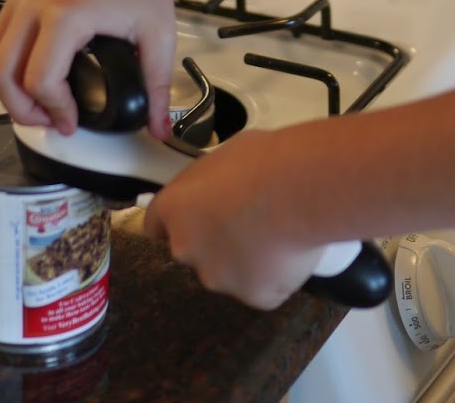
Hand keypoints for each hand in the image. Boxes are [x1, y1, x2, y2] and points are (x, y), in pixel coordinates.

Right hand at [0, 0, 178, 136]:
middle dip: (21, 108)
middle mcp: (34, 3)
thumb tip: (159, 129)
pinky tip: (30, 76)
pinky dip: (4, 65)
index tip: (72, 122)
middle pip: (1, 73)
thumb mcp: (159, 40)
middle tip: (47, 121)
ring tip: (36, 103)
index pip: (40, 80)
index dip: (55, 111)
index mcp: (65, 14)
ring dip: (5, 89)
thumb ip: (159, 90)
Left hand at [143, 127, 324, 309]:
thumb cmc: (262, 161)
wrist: (298, 190)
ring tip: (277, 234)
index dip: (179, 221)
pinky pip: (261, 288)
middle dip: (213, 242)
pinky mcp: (252, 296)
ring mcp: (217, 277)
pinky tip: (290, 252)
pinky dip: (273, 276)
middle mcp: (186, 249)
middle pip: (193, 251)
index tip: (197, 217)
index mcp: (173, 209)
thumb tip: (220, 191)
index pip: (156, 225)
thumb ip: (209, 185)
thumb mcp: (223, 158)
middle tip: (247, 222)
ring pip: (227, 273)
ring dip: (244, 261)